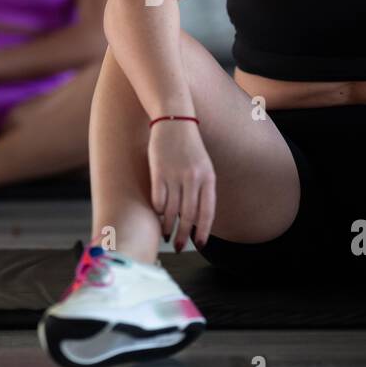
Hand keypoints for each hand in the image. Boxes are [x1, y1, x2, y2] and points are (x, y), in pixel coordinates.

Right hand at [147, 119, 215, 251]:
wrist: (174, 119)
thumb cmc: (189, 146)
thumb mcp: (203, 166)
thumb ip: (202, 189)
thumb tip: (195, 218)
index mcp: (208, 178)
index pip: (207, 212)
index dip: (203, 231)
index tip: (199, 245)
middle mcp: (193, 178)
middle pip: (188, 215)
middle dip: (183, 235)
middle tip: (179, 247)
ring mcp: (175, 175)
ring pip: (171, 210)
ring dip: (167, 226)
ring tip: (166, 234)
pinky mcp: (158, 171)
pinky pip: (158, 198)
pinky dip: (157, 210)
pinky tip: (157, 215)